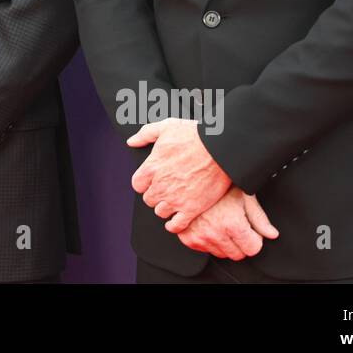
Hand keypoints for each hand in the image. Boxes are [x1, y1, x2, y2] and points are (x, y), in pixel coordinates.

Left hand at [127, 118, 230, 232]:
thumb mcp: (166, 126)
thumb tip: (132, 141)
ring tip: (173, 201)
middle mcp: (160, 186)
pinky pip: (177, 225)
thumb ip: (145, 134)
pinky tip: (176, 221)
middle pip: (149, 200)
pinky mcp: (192, 209)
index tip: (152, 181)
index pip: (137, 184)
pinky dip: (174, 226)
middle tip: (165, 189)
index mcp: (151, 167)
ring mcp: (176, 199)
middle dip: (155, 195)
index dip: (144, 183)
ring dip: (165, 208)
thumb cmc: (195, 136)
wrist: (220, 149)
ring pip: (161, 212)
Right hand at [177, 187, 278, 259]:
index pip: (253, 249)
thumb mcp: (245, 196)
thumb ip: (260, 218)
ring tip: (220, 221)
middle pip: (237, 255)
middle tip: (234, 223)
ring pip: (221, 254)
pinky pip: (205, 250)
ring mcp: (199, 236)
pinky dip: (208, 241)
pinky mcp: (188, 238)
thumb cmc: (220, 183)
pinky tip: (209, 225)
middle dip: (240, 242)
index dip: (254, 237)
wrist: (194, 175)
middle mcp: (214, 233)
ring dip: (224, 242)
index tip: (249, 227)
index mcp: (232, 223)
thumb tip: (272, 234)